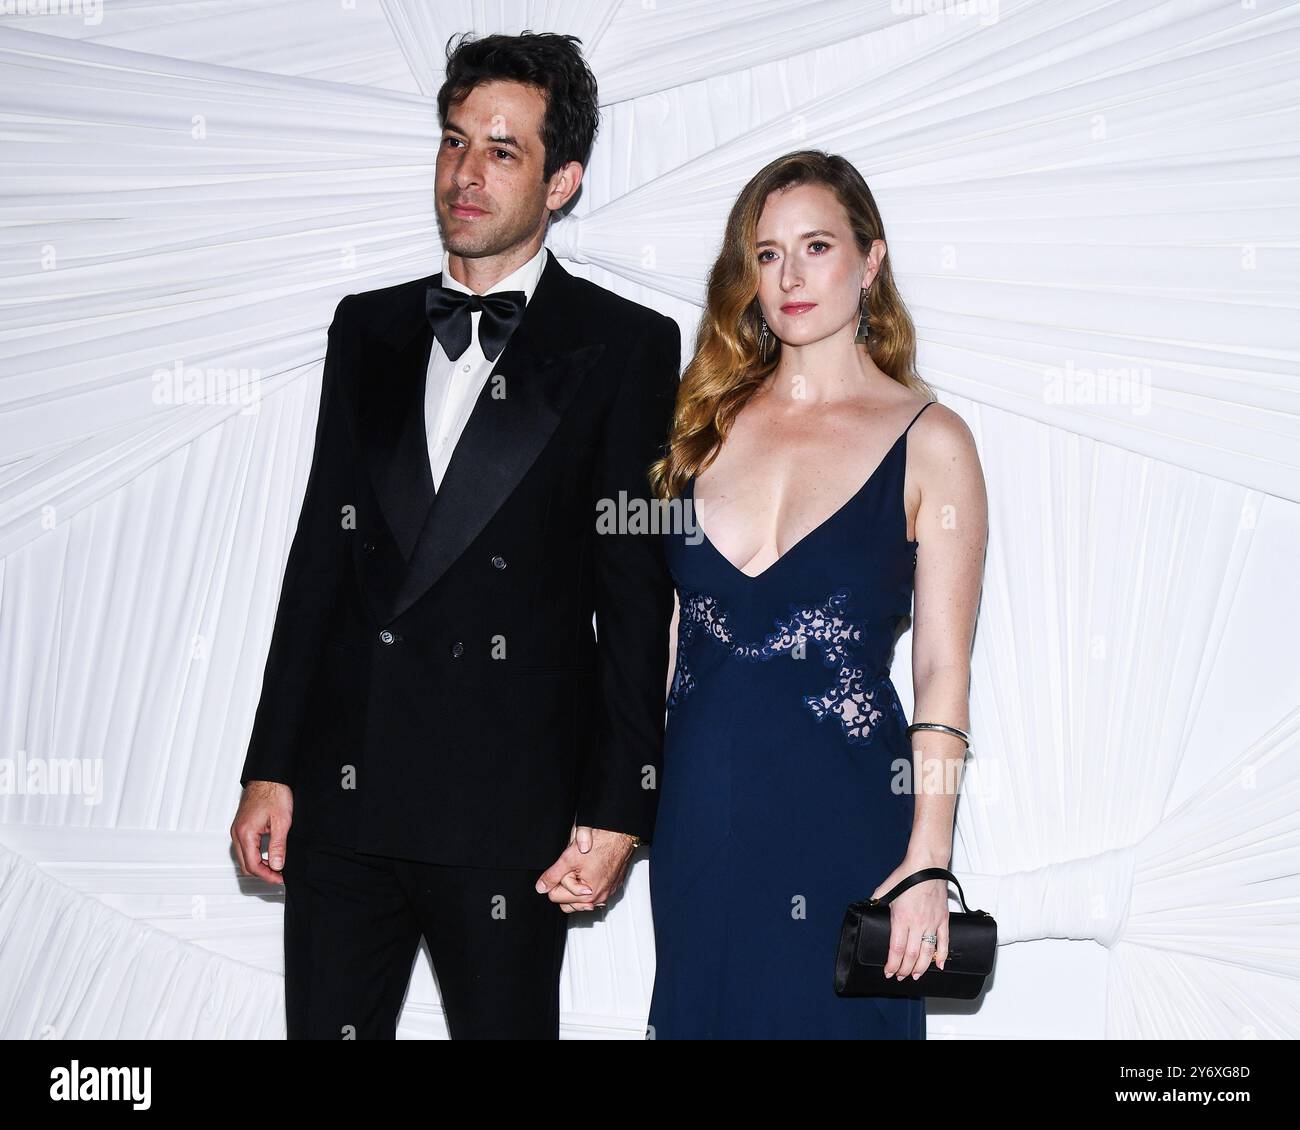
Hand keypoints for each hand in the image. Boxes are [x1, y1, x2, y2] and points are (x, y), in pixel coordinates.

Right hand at [231, 780, 293, 884]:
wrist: (268, 777)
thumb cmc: (274, 793)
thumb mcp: (282, 822)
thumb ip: (278, 846)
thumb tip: (277, 866)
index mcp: (245, 833)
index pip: (253, 865)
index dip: (268, 875)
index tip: (280, 878)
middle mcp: (237, 833)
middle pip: (246, 865)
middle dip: (263, 873)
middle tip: (280, 875)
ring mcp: (237, 830)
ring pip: (244, 857)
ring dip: (259, 865)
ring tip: (277, 866)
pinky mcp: (241, 827)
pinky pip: (245, 848)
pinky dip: (256, 855)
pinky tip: (269, 855)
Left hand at [534, 824, 637, 913]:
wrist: (621, 834)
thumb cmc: (601, 843)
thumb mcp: (569, 858)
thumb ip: (552, 876)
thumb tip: (541, 887)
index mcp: (588, 895)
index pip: (555, 897)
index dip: (555, 880)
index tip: (563, 868)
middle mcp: (600, 897)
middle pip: (568, 903)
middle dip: (565, 887)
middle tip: (570, 868)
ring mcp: (608, 892)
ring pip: (581, 899)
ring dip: (577, 886)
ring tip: (580, 868)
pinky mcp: (613, 886)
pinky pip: (595, 892)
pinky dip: (589, 884)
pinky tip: (590, 869)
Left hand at [871, 856, 949, 980]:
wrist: (927, 865)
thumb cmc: (907, 875)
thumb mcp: (885, 889)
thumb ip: (877, 901)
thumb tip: (869, 908)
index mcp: (901, 918)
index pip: (897, 949)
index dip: (892, 964)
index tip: (888, 972)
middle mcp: (918, 923)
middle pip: (912, 955)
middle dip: (905, 969)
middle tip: (900, 976)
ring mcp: (932, 922)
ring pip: (928, 952)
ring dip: (922, 967)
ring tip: (916, 975)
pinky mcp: (943, 919)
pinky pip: (944, 941)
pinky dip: (942, 955)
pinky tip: (939, 964)